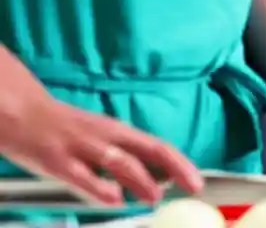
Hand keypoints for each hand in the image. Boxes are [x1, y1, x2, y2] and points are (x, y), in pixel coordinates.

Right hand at [0, 92, 200, 204]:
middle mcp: (106, 136)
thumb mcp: (102, 137)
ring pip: (118, 162)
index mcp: (119, 132)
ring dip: (140, 179)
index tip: (197, 181)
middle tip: (192, 186)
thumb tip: (158, 177)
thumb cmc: (66, 129)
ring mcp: (82, 147)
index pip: (158, 147)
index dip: (180, 163)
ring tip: (155, 196)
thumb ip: (127, 155)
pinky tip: (113, 198)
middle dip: (174, 168)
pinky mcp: (57, 161)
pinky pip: (81, 176)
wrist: (23, 113)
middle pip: (148, 150)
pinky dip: (99, 187)